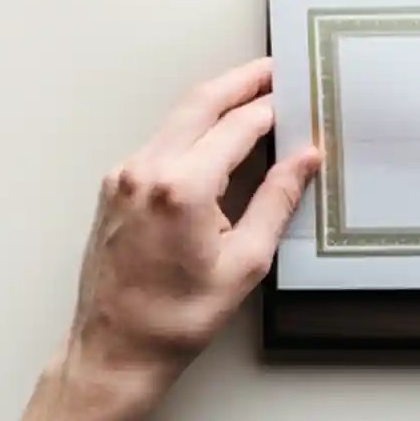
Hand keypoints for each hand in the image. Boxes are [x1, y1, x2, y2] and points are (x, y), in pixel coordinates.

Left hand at [67, 57, 318, 394]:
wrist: (116, 349)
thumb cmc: (178, 317)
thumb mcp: (245, 261)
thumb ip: (277, 199)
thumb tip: (304, 158)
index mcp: (182, 188)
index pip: (239, 126)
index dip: (274, 110)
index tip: (299, 101)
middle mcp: (146, 170)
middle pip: (201, 102)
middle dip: (242, 81)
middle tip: (276, 71)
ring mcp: (124, 176)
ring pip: (177, 117)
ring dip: (216, 101)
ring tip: (252, 95)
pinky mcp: (115, 187)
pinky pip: (161, 140)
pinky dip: (193, 126)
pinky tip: (217, 134)